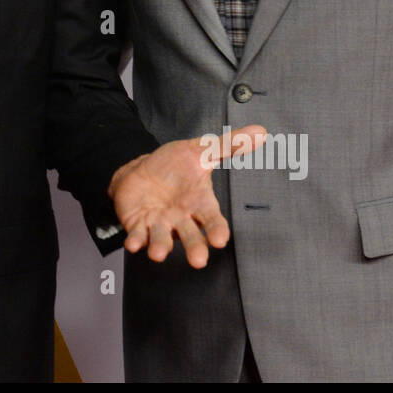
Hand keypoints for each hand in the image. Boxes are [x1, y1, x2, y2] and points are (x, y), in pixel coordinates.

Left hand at [108, 125, 266, 266]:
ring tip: (158, 253)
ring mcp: (160, 224)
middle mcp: (182, 219)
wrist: (142, 169)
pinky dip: (135, 241)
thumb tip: (261, 132)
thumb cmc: (176, 165)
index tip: (220, 240)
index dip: (217, 230)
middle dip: (194, 248)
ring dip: (161, 247)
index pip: (212, 220)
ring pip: (163, 240)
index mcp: (199, 204)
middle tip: (198, 260)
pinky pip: (138, 236)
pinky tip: (131, 245)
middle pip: (191, 236)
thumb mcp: (200, 151)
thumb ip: (229, 145)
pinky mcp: (139, 226)